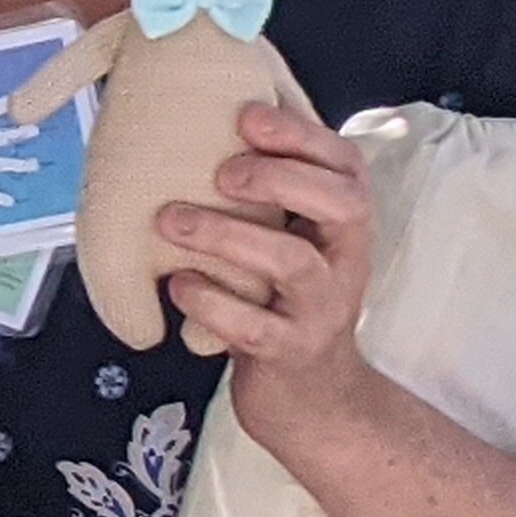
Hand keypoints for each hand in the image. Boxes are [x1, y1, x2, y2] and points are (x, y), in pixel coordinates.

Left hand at [161, 103, 379, 435]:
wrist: (313, 400)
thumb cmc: (285, 301)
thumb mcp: (289, 240)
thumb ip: (271, 193)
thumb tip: (209, 118)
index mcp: (343, 224)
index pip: (346, 164)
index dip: (301, 135)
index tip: (246, 116)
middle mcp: (345, 261)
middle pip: (342, 204)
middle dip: (280, 178)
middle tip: (220, 173)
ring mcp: (321, 310)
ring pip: (292, 262)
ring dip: (226, 235)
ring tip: (169, 221)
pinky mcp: (290, 354)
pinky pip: (253, 325)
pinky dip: (209, 300)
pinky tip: (176, 284)